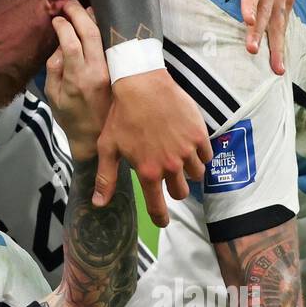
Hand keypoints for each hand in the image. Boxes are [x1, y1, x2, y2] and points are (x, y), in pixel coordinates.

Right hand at [44, 1, 111, 161]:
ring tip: (81, 7)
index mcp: (77, 79)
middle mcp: (97, 71)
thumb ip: (54, 68)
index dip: (63, 26)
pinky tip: (94, 21)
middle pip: (90, 33)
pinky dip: (101, 29)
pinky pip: (108, 43)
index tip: (56, 19)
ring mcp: (110, 69)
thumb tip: (59, 45)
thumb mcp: (52, 95)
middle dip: (78, 13)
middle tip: (68, 4)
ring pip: (103, 35)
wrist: (95, 135)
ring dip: (92, 17)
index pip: (71, 44)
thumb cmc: (69, 116)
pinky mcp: (116, 69)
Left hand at [96, 70, 211, 227]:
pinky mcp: (199, 135)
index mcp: (147, 172)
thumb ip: (106, 178)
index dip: (161, 218)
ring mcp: (187, 150)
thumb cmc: (121, 115)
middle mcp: (170, 165)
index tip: (163, 222)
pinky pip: (207, 156)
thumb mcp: (108, 147)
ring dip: (188, 171)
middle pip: (180, 193)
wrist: (142, 84)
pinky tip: (188, 145)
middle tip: (168, 176)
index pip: (158, 207)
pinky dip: (200, 154)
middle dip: (174, 189)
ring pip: (196, 175)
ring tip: (178, 158)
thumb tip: (98, 204)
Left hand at [177, 0, 293, 74]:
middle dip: (259, 30)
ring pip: (278, 19)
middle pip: (265, 7)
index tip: (247, 21)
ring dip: (276, 43)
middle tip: (251, 50)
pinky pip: (283, 21)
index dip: (250, 3)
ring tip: (276, 68)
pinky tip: (278, 61)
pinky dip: (281, 40)